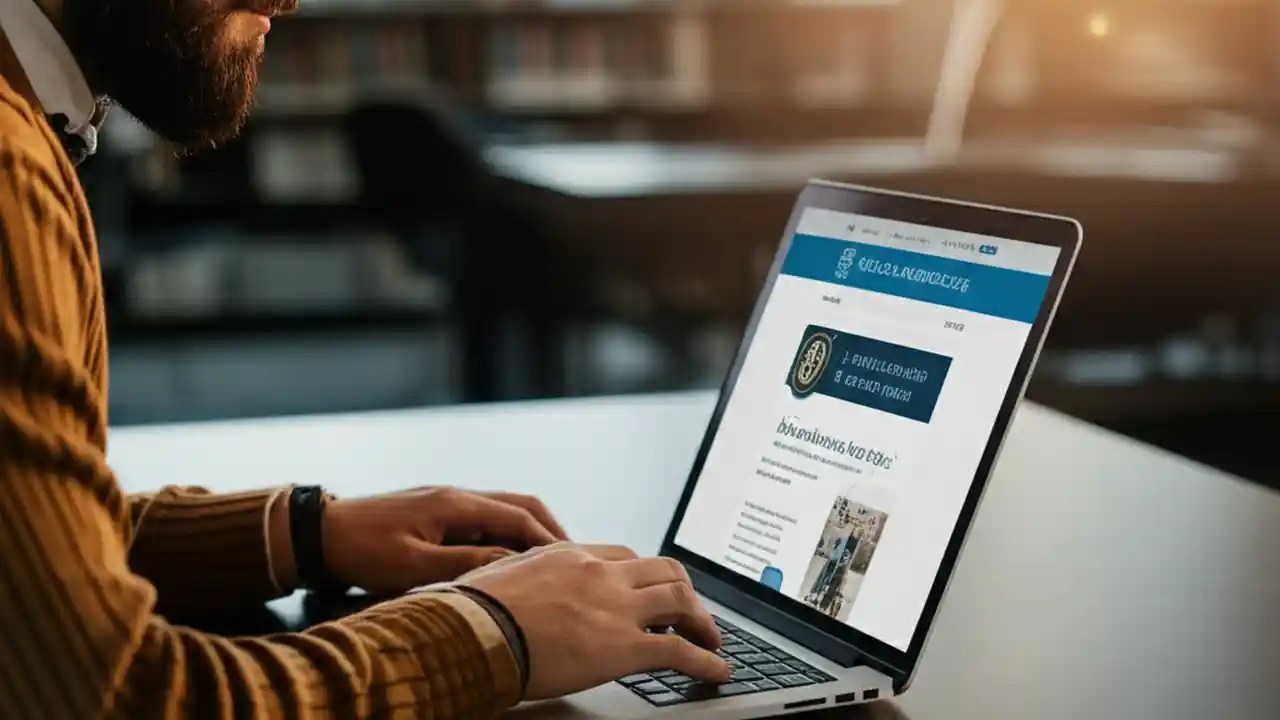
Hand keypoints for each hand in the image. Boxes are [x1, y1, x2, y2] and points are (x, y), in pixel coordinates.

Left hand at [308, 487, 568, 594]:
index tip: (573, 559)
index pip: (519, 516)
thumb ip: (466, 564)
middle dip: (549, 528)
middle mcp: (456, 495)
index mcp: (456, 504)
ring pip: (502, 509)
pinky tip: (507, 557)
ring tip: (546, 560)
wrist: (320, 533)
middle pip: (519, 504)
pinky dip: (505, 534)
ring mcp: (445, 501)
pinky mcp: (435, 511)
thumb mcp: (414, 567)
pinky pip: (483, 518)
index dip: (549, 538)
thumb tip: (512, 564)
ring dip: (528, 531)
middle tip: (572, 556)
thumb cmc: (362, 551)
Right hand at [457, 542, 731, 699]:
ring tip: (712, 640)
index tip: (652, 591)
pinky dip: (707, 661)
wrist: (472, 632)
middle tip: (692, 614)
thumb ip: (519, 576)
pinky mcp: (624, 646)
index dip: (645, 576)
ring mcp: (615, 607)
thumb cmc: (471, 611)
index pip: (624, 557)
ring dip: (703, 621)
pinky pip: (679, 650)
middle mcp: (600, 573)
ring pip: (680, 600)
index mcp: (569, 555)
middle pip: (663, 570)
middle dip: (685, 592)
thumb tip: (505, 585)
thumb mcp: (497, 575)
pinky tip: (718, 672)